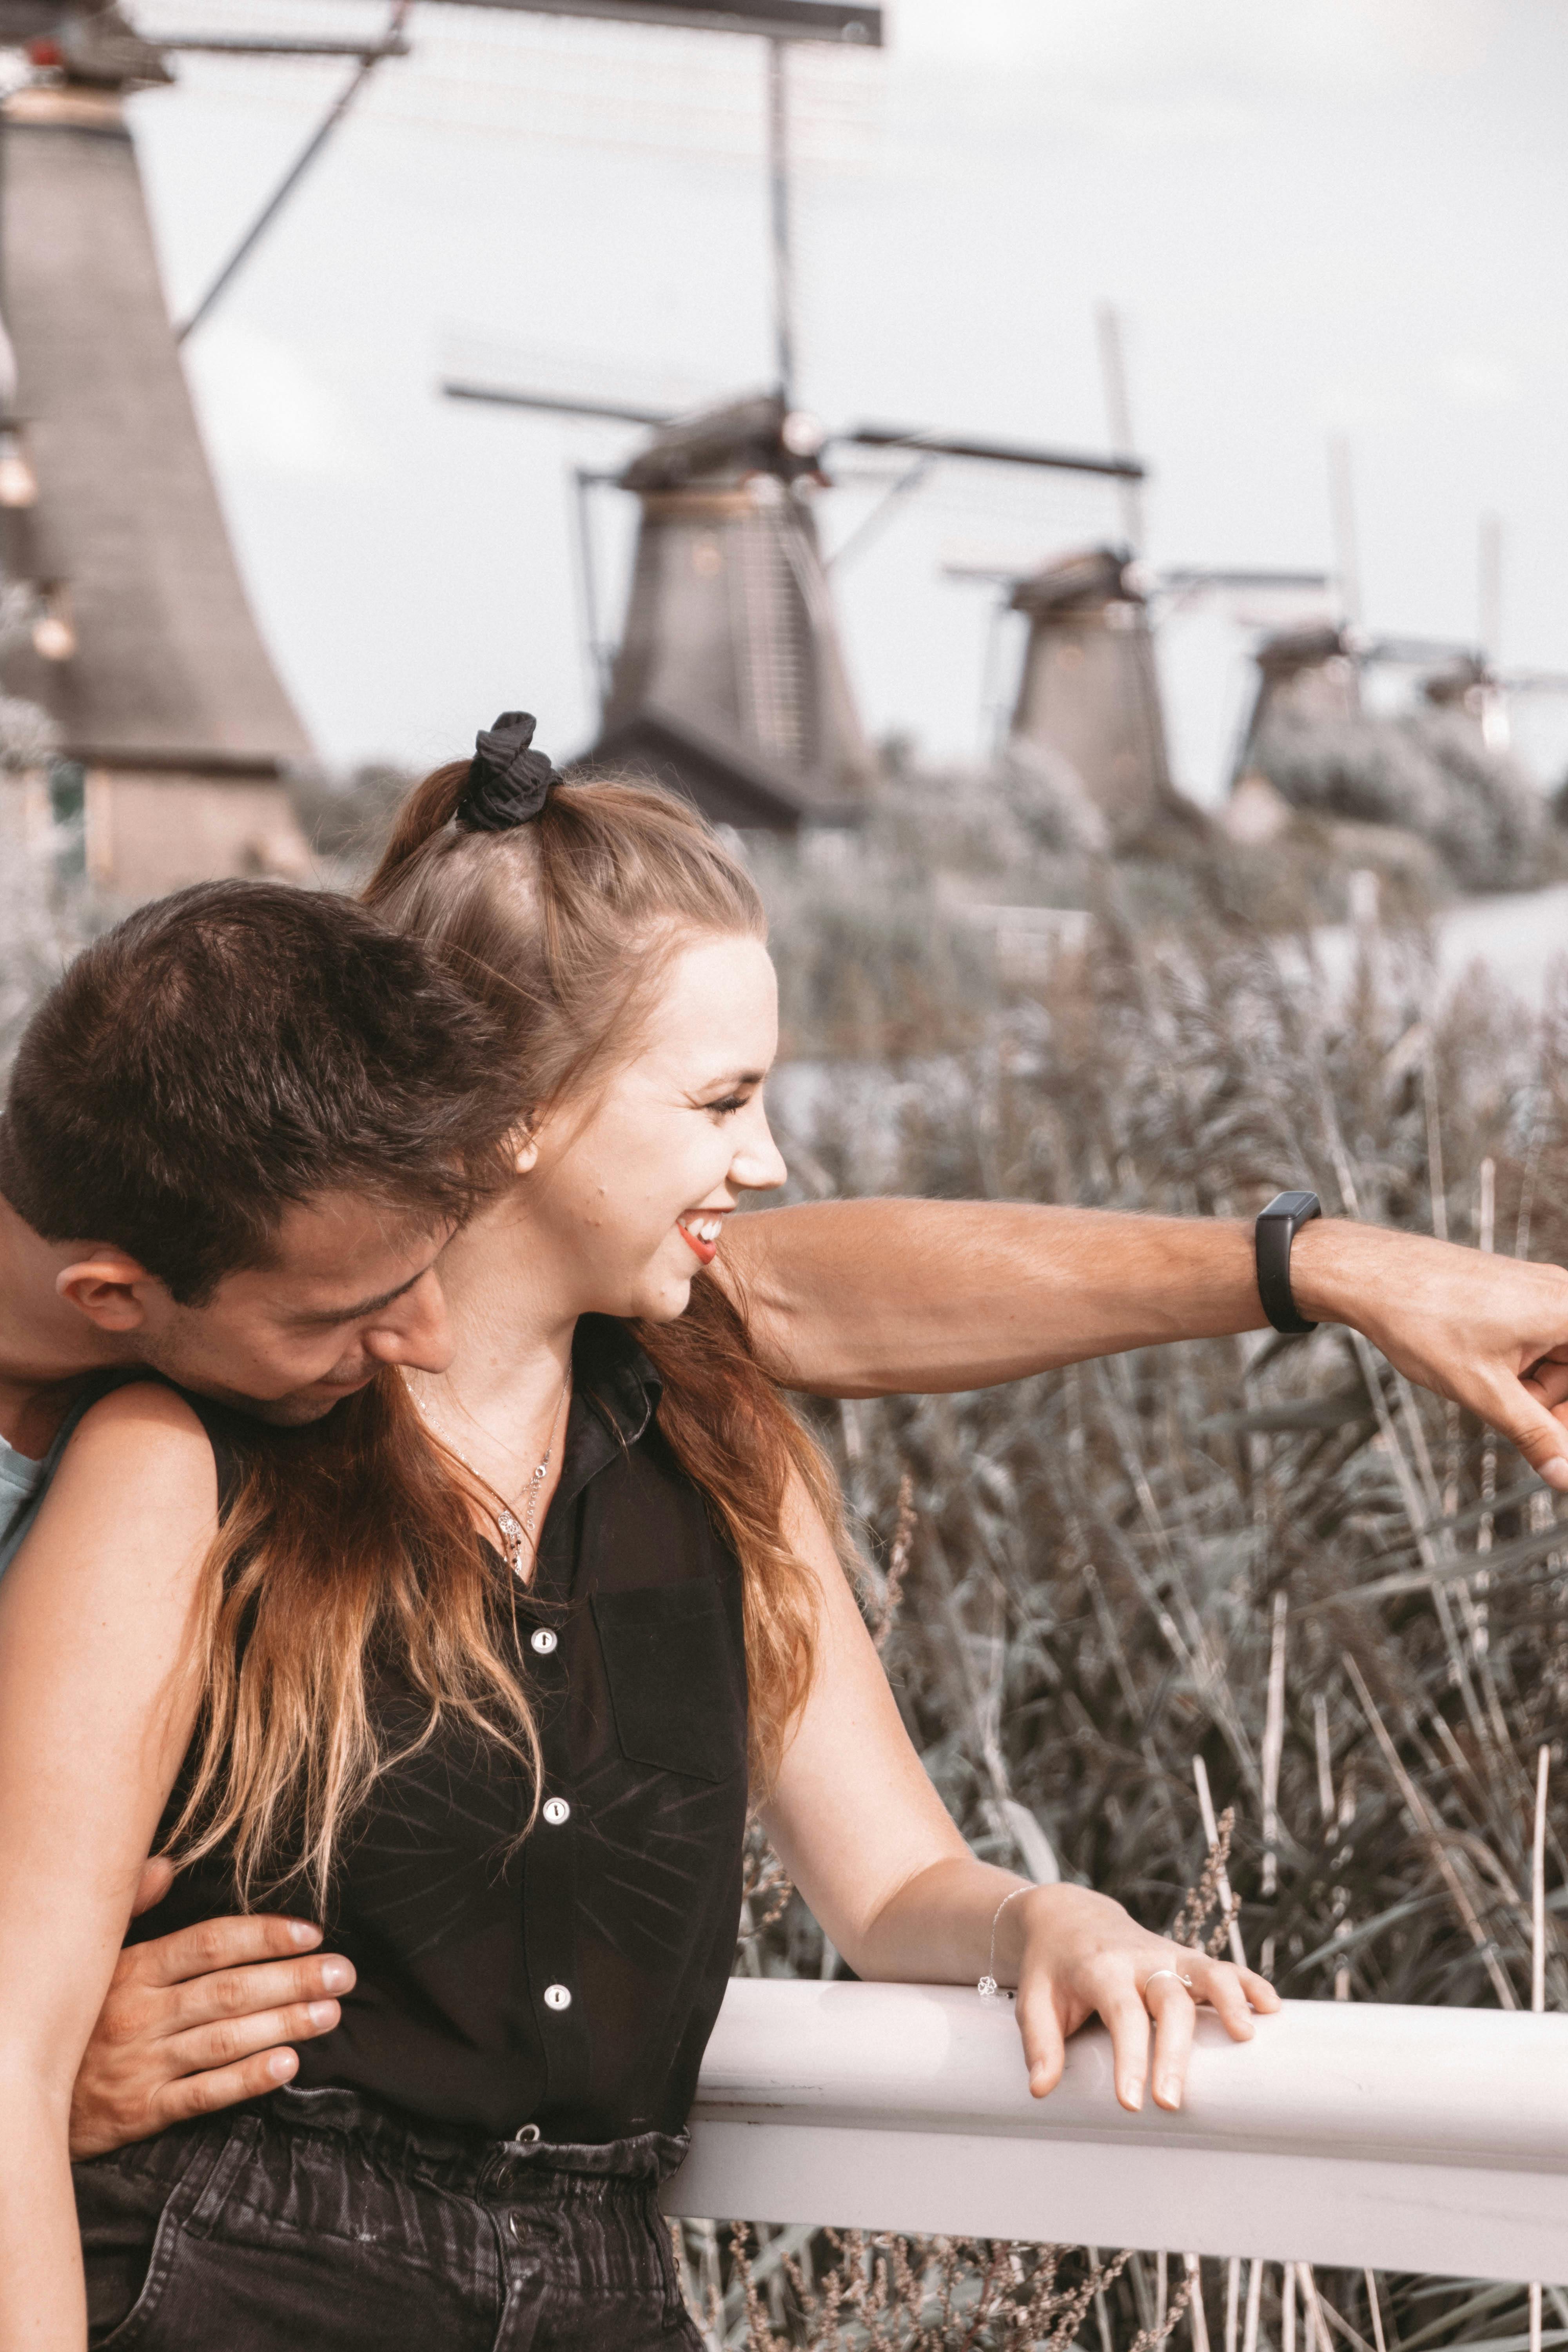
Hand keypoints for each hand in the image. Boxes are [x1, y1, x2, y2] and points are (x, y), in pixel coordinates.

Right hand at [69, 1858, 355, 2159]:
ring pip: (225, 2039)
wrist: (20, 2090)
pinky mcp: (140, 2112)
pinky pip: (202, 2094)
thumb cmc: (72, 2017)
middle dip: (293, 1979)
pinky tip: (288, 2066)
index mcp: (133, 1970)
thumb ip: (130, 1909)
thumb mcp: (92, 1958)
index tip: (310, 1933)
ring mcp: (140, 2064)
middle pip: (229, 1990)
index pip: (209, 1944)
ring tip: (331, 2013)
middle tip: (343, 1974)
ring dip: (284, 2024)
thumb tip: (165, 1865)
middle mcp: (140, 2014)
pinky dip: (248, 2080)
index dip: (263, 1936)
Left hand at [1005, 1883, 1278, 2111]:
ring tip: (1245, 2037)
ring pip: (1205, 1972)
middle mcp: (1140, 1959)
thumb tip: (1041, 2089)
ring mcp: (1168, 1956)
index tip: (1132, 2103)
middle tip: (1172, 2101)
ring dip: (1229, 2000)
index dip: (1129, 2057)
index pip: (1120, 2012)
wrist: (1069, 1918)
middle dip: (1174, 2050)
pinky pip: (1223, 1967)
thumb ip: (1039, 2044)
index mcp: (1101, 1968)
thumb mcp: (1034, 2001)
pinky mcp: (1186, 1959)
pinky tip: (1272, 2009)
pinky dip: (1249, 1984)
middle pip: (1168, 2000)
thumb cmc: (1052, 1969)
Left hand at [1293, 1221, 1567, 1491]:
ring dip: (1527, 1385)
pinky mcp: (1512, 1294)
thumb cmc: (1422, 1319)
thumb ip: (1535, 1434)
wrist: (1369, 1274)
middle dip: (1547, 1402)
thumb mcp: (1484, 1390)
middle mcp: (1559, 1294)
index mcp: (1566, 1311)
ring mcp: (1535, 1291)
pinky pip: (1532, 1341)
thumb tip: (1565, 1473)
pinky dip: (1513, 1364)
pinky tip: (1477, 1365)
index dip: (1564, 1416)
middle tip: (1509, 1415)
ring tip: (1480, 1382)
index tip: (1552, 1440)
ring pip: (1552, 1359)